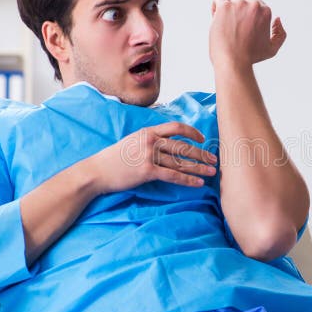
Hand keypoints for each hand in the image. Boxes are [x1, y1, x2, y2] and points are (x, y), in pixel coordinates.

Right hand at [86, 122, 217, 193]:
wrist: (97, 171)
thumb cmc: (114, 158)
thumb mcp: (132, 141)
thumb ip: (149, 139)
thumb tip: (167, 144)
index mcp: (148, 131)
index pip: (176, 127)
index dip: (192, 132)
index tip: (203, 139)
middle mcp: (151, 141)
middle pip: (183, 146)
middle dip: (202, 153)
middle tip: (214, 159)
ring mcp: (149, 155)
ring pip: (181, 161)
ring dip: (199, 167)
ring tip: (212, 172)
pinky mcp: (147, 171)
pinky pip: (173, 175)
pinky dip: (188, 180)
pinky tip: (199, 183)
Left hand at [209, 0, 286, 69]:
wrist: (234, 61)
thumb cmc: (250, 57)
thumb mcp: (272, 49)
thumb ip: (280, 35)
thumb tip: (277, 19)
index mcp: (265, 11)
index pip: (253, 2)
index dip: (245, 14)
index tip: (241, 26)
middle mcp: (254, 5)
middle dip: (236, 8)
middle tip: (232, 25)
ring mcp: (239, 4)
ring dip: (226, 9)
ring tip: (224, 24)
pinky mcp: (225, 6)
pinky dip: (215, 8)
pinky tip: (217, 19)